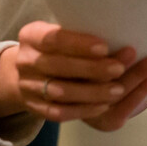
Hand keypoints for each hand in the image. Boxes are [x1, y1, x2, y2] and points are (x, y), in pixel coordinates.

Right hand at [13, 21, 146, 128]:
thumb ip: (81, 36)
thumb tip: (120, 37)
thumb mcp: (60, 34)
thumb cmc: (56, 48)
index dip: (79, 44)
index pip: (54, 38)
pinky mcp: (34, 107)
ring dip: (92, 92)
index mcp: (31, 36)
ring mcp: (28, 86)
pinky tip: (104, 105)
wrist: (27, 72)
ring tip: (118, 90)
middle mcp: (26, 61)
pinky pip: (59, 112)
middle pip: (59, 66)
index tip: (105, 47)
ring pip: (61, 92)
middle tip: (119, 69)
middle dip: (92, 69)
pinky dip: (83, 109)